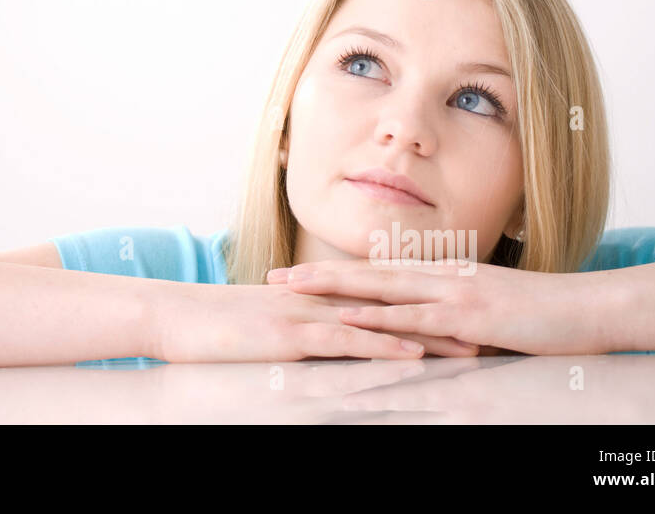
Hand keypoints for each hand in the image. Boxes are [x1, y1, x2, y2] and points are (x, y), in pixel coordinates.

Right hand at [149, 281, 481, 364]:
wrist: (171, 316)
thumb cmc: (209, 327)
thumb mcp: (259, 328)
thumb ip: (292, 332)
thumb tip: (316, 349)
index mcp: (311, 299)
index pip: (377, 301)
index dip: (418, 308)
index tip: (457, 316)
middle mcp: (316, 301)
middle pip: (390, 308)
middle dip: (437, 319)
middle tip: (483, 329)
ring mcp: (306, 315)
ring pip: (379, 323)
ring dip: (426, 335)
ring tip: (470, 348)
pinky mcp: (291, 336)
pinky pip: (346, 341)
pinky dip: (382, 346)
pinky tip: (414, 354)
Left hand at [267, 257, 601, 355]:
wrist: (590, 308)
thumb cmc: (544, 315)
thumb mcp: (491, 312)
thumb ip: (456, 319)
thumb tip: (430, 334)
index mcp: (444, 275)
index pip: (379, 271)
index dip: (335, 272)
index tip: (297, 274)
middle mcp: (440, 276)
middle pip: (365, 273)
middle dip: (317, 276)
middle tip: (273, 278)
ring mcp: (452, 293)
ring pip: (378, 289)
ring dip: (332, 289)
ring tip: (292, 291)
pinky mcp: (468, 317)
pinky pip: (414, 318)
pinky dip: (378, 318)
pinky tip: (348, 319)